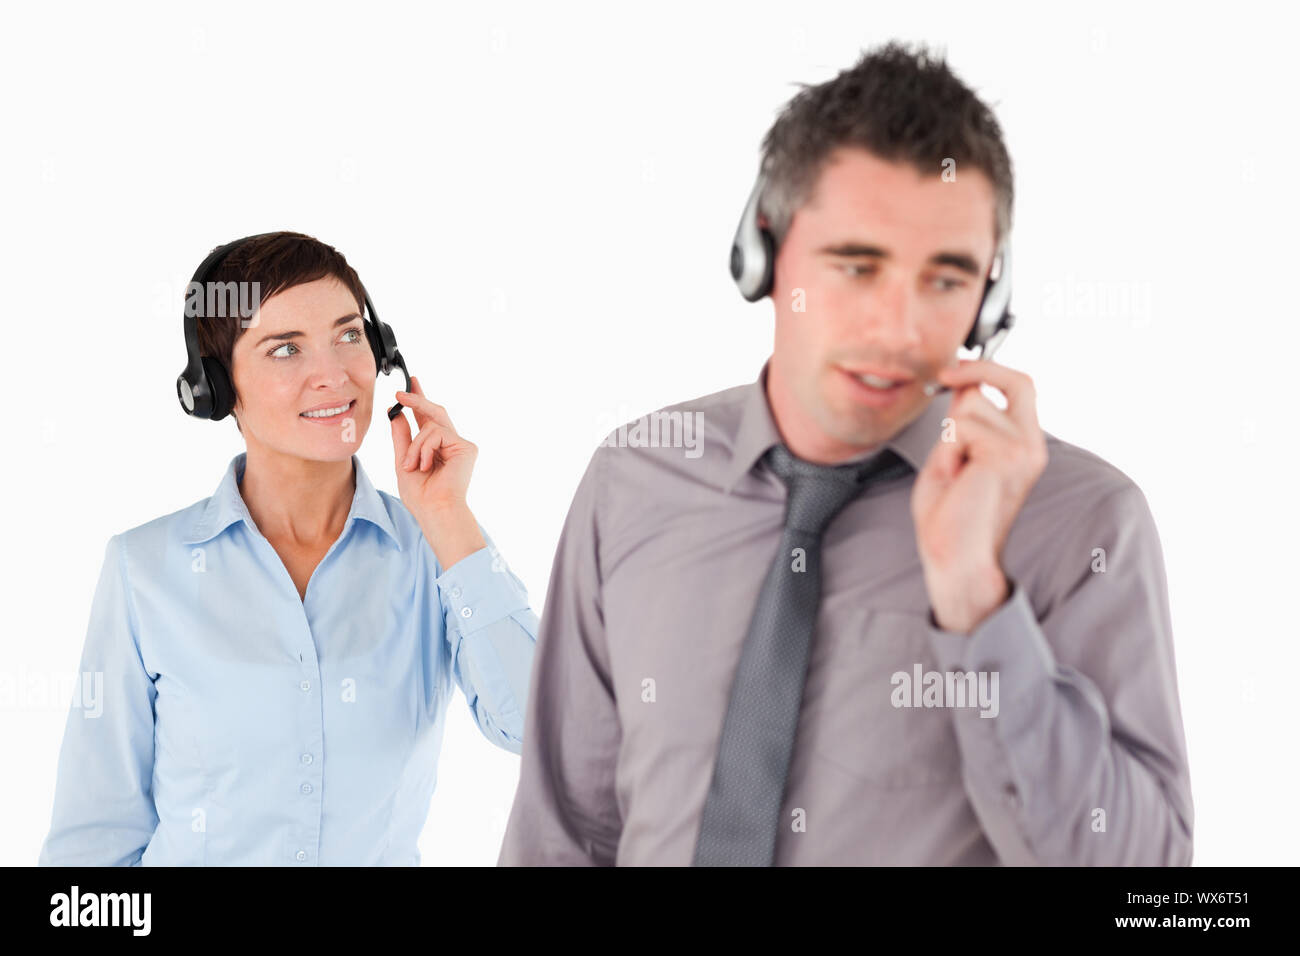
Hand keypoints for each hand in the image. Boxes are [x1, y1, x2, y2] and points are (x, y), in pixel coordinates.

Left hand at [389, 377, 485, 567]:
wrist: (434, 510)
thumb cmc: (421, 495)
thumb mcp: (404, 461)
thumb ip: (402, 437)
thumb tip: (396, 413)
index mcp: (436, 449)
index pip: (427, 419)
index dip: (419, 401)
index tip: (411, 384)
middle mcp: (451, 445)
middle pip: (434, 413)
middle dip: (417, 400)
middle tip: (401, 393)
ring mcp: (460, 445)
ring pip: (431, 425)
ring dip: (415, 445)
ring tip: (412, 465)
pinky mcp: (466, 447)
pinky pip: (437, 433)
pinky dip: (424, 448)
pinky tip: (426, 465)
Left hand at [910, 358, 1047, 632]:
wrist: (954, 554)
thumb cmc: (949, 515)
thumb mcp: (953, 454)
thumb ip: (963, 420)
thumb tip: (965, 384)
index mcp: (1023, 444)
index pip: (1021, 385)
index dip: (988, 368)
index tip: (953, 368)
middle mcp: (1031, 444)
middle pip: (1008, 381)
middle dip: (972, 376)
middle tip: (943, 381)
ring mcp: (1023, 449)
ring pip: (971, 404)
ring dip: (950, 435)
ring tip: (956, 472)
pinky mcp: (1007, 455)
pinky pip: (961, 426)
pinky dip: (949, 449)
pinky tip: (958, 478)